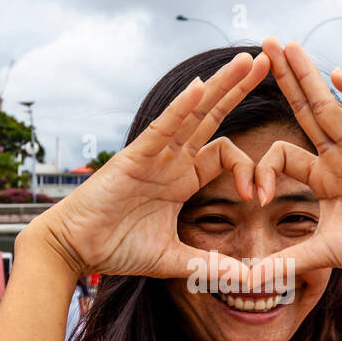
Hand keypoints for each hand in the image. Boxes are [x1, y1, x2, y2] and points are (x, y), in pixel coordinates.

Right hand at [26, 51, 270, 281]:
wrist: (74, 249)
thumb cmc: (115, 249)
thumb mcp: (172, 260)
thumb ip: (209, 266)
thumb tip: (248, 280)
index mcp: (181, 178)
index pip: (224, 154)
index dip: (247, 168)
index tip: (257, 196)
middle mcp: (170, 159)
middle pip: (212, 116)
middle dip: (240, 88)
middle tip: (267, 61)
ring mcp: (153, 154)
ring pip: (193, 112)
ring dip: (221, 85)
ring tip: (248, 59)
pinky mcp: (134, 157)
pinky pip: (163, 128)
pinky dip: (181, 107)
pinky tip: (201, 86)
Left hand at [247, 38, 341, 287]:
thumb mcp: (323, 254)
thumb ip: (286, 262)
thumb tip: (248, 282)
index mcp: (321, 176)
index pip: (282, 154)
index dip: (261, 169)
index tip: (253, 197)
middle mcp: (339, 157)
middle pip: (306, 111)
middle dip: (285, 79)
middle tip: (263, 42)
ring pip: (332, 107)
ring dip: (309, 76)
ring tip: (288, 45)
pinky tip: (338, 74)